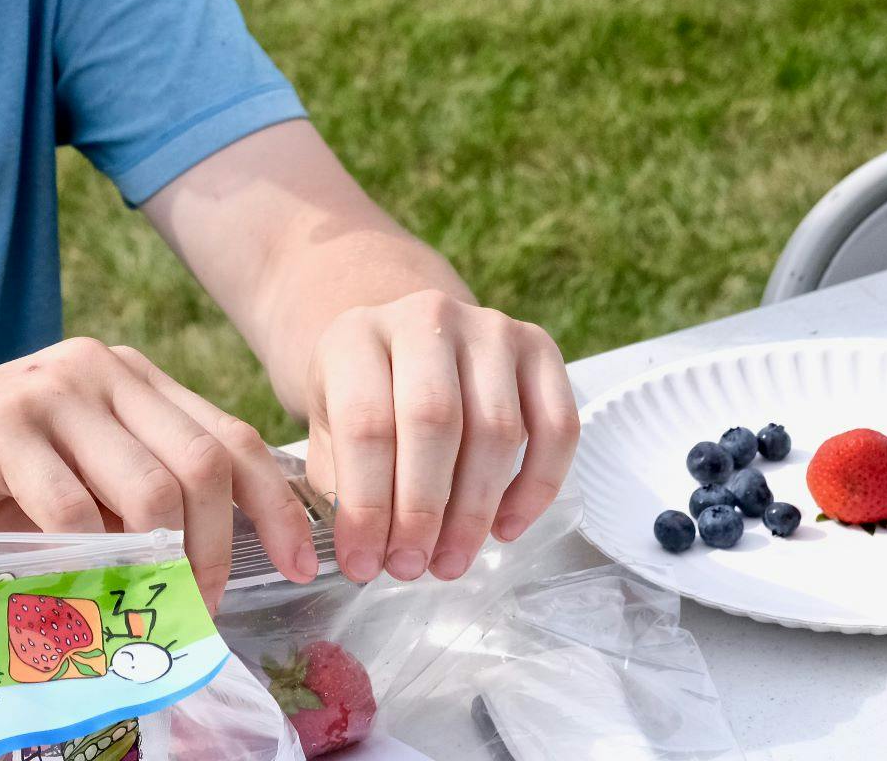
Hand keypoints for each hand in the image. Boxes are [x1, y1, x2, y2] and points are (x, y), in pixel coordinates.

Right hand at [0, 337, 317, 606]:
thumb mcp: (77, 485)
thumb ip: (140, 500)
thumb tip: (220, 568)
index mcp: (130, 379)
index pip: (231, 437)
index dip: (276, 506)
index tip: (304, 566)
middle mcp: (100, 370)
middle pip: (204, 464)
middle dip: (218, 551)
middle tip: (201, 610)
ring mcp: (52, 391)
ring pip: (152, 488)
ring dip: (160, 566)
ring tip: (143, 611)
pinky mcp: (1, 425)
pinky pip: (75, 508)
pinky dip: (87, 564)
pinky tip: (79, 595)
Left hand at [302, 292, 579, 582]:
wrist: (407, 343)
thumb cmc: (365, 399)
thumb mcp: (329, 430)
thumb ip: (340, 487)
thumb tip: (363, 557)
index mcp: (356, 336)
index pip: (364, 422)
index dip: (366, 504)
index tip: (364, 565)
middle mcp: (425, 317)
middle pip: (434, 420)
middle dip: (423, 510)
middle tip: (413, 567)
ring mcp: (489, 328)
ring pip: (497, 428)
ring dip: (475, 510)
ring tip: (451, 561)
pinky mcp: (540, 347)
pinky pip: (557, 426)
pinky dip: (537, 487)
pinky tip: (505, 529)